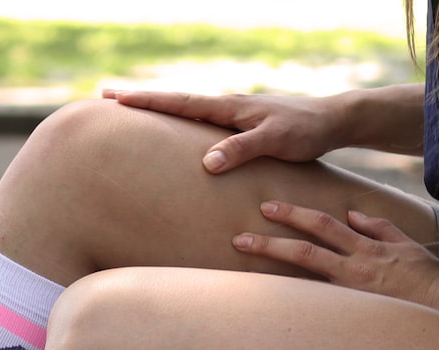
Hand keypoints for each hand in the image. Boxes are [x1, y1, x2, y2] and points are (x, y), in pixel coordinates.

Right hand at [103, 89, 347, 172]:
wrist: (332, 122)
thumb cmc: (306, 131)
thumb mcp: (274, 142)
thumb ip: (242, 150)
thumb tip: (206, 163)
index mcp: (229, 107)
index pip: (179, 102)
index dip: (146, 101)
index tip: (115, 99)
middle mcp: (226, 107)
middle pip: (174, 102)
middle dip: (141, 100)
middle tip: (106, 97)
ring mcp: (231, 116)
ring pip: (185, 111)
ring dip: (157, 110)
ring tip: (129, 112)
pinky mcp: (239, 127)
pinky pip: (199, 123)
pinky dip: (178, 122)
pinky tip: (173, 130)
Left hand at [237, 200, 438, 311]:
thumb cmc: (428, 279)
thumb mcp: (406, 246)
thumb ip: (378, 228)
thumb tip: (351, 214)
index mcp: (366, 248)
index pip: (323, 226)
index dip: (293, 215)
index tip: (268, 208)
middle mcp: (355, 267)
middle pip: (306, 248)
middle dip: (271, 241)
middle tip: (240, 236)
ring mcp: (352, 293)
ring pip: (307, 275)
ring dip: (274, 265)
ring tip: (245, 261)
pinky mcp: (354, 313)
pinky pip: (319, 306)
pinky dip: (294, 303)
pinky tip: (268, 307)